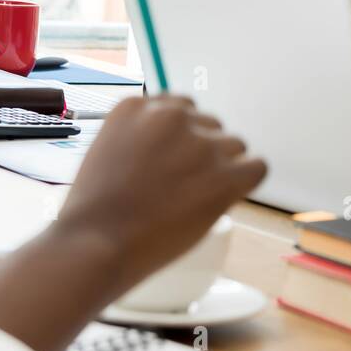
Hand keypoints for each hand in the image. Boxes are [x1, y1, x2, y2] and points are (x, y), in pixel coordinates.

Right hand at [54, 95, 267, 285]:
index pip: (180, 108)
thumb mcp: (106, 152)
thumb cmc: (94, 212)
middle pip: (209, 125)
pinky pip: (256, 167)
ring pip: (234, 146)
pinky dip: (246, 184)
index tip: (172, 163)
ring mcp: (200, 144)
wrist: (95, 244)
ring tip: (194, 200)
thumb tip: (177, 143)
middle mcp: (172, 116)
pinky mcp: (224, 174)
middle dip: (202, 152)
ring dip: (222, 169)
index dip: (180, 138)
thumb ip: (141, 137)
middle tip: (181, 188)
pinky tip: (226, 200)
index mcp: (137, 106)